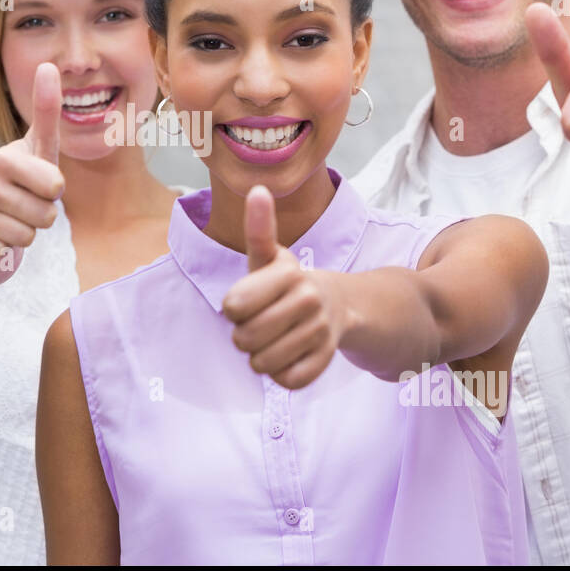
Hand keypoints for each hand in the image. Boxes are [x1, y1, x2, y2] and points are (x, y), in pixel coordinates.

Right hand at [0, 62, 65, 261]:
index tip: (44, 183)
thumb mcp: (36, 148)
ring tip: (10, 219)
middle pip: (45, 217)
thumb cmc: (15, 179)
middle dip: (42, 217)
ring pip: (25, 238)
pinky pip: (1, 253)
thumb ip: (46, 112)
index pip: (54, 185)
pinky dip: (3, 250)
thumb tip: (50, 64)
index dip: (54, 190)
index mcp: (6, 158)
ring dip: (24, 234)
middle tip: (25, 205)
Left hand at [221, 185, 344, 389]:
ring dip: (260, 357)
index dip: (233, 308)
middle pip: (245, 339)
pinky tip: (287, 356)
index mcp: (288, 273)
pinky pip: (287, 380)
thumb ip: (259, 228)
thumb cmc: (287, 282)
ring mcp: (320, 331)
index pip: (233, 307)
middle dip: (244, 336)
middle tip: (259, 323)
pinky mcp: (325, 359)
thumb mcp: (269, 256)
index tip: (246, 300)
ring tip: (272, 339)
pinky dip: (280, 374)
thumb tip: (257, 189)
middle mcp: (308, 300)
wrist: (336, 305)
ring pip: (263, 364)